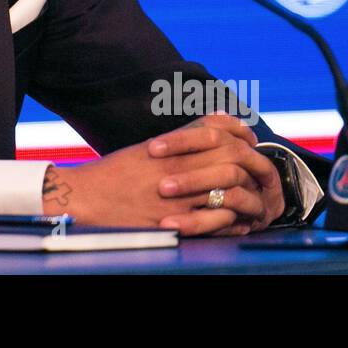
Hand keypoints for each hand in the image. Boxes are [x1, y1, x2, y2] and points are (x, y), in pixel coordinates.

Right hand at [41, 113, 282, 235]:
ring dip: (247, 195)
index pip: (216, 134)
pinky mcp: (171, 223)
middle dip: (253, 165)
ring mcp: (174, 199)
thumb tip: (213, 124)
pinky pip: (212, 221)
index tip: (250, 140)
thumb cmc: (113, 173)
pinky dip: (231, 221)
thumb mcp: (147, 149)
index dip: (240, 135)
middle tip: (263, 171)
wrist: (84, 198)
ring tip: (256, 198)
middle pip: (229, 161)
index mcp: (169, 149)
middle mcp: (174, 170)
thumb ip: (181, 137)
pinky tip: (238, 221)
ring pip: (226, 191)